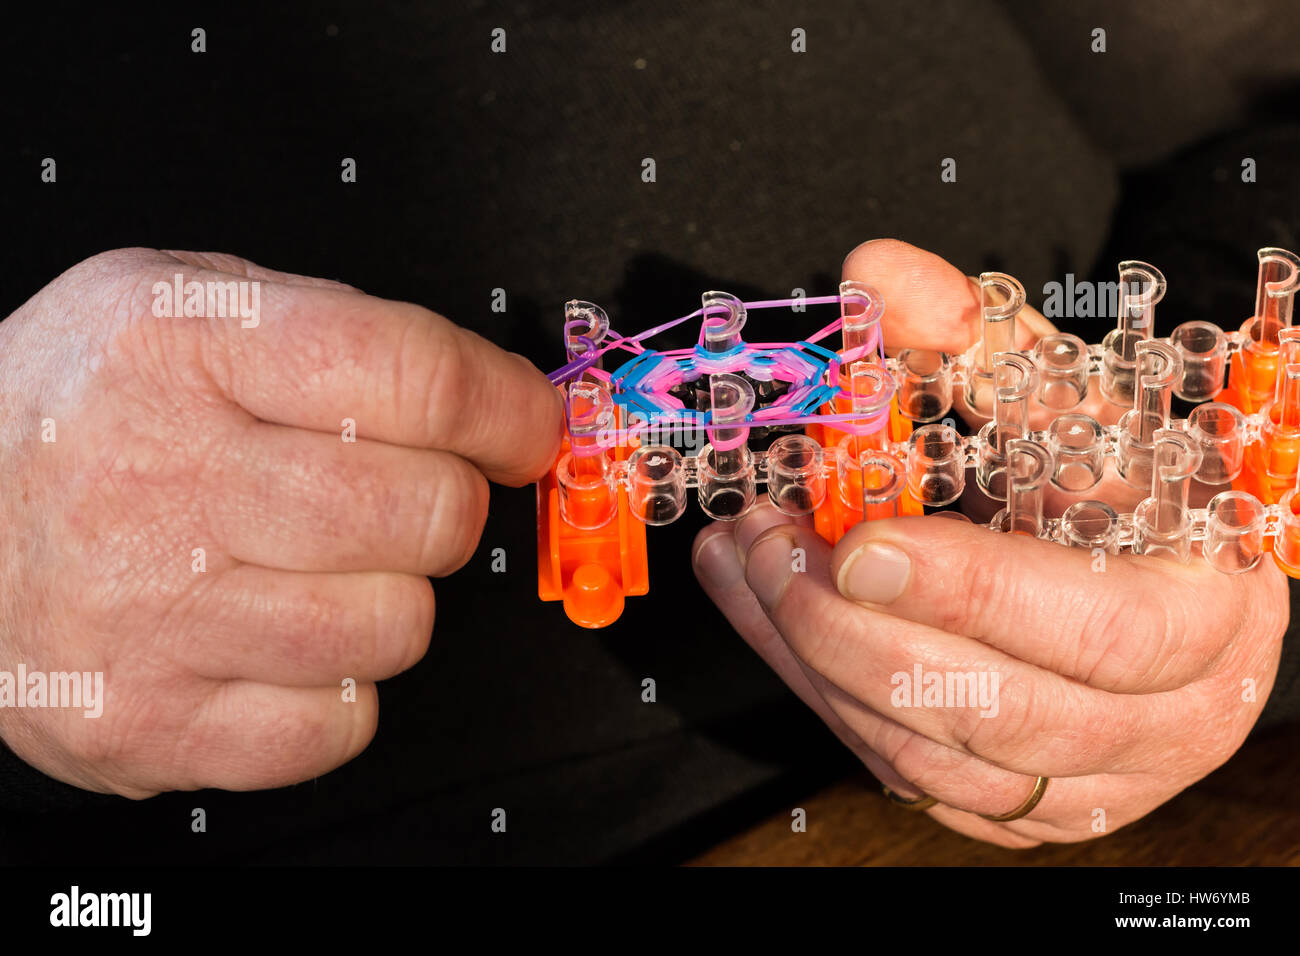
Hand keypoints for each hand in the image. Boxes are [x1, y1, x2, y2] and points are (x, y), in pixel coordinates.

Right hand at [0, 248, 561, 797]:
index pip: (412, 376)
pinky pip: (336, 725)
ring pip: (394, 627)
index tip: (527, 428)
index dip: (506, 408)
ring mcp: (150, 615)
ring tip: (323, 569)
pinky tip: (283, 641)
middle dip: (450, 506)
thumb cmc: (82, 408)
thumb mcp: (185, 304)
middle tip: (407, 497)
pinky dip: (340, 689)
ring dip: (393, 600)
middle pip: (424, 512)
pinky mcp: (147, 722)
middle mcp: (162, 478)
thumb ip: (341, 334)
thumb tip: (497, 399)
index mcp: (186, 347)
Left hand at [692, 240, 1289, 845]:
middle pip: (999, 714)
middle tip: (768, 546)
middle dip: (855, 632)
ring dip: (814, 662)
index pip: (1100, 629)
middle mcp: (1163, 724)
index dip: (974, 592)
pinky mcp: (1017, 808)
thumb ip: (981, 337)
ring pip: (933, 758)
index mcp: (1208, 617)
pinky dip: (820, 698)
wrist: (1158, 580)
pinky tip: (768, 618)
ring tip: (745, 565)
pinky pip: (905, 775)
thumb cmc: (1124, 484)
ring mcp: (1087, 783)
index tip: (861, 541)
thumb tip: (876, 274)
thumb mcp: (1074, 400)